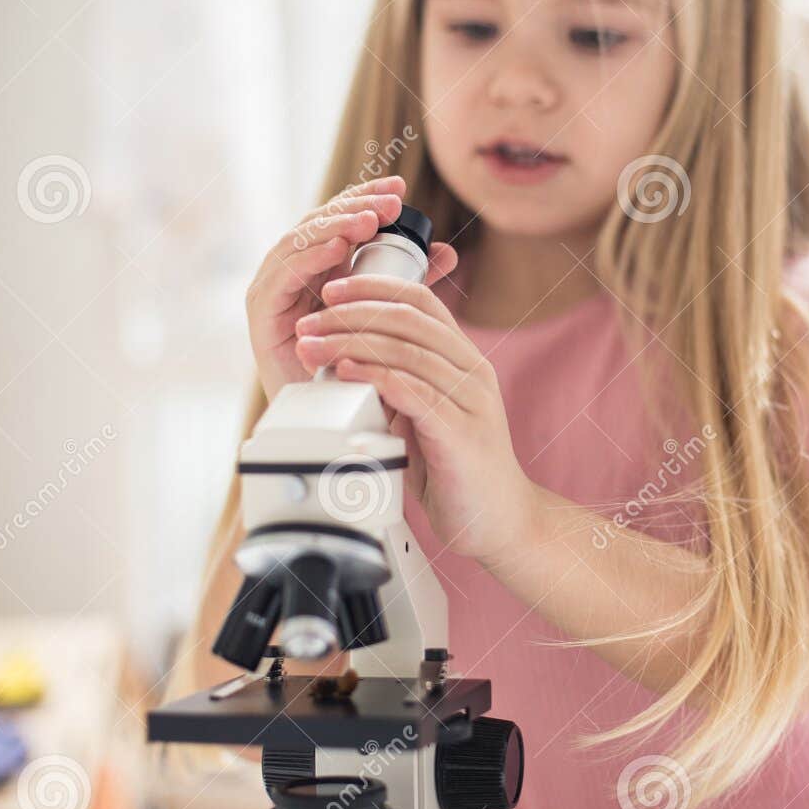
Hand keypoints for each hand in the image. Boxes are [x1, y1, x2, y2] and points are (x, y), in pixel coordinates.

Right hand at [245, 175, 456, 401]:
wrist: (333, 424)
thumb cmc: (358, 367)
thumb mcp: (388, 315)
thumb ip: (411, 283)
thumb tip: (448, 251)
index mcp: (319, 269)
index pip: (339, 221)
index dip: (365, 198)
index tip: (398, 187)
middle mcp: (292, 275)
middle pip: (318, 224)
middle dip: (354, 207)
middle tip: (390, 201)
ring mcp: (273, 293)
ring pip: (298, 242)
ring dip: (334, 226)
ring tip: (368, 220)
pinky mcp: (262, 316)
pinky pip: (281, 277)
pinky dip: (308, 257)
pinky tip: (337, 248)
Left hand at [293, 272, 534, 563]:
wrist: (500, 521)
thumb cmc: (457, 470)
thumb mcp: (424, 414)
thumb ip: (398, 384)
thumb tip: (345, 360)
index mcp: (463, 359)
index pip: (420, 300)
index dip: (373, 287)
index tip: (331, 290)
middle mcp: (472, 371)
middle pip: (408, 318)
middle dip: (351, 313)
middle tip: (309, 322)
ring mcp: (471, 400)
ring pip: (406, 351)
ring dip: (350, 343)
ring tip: (312, 347)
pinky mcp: (461, 433)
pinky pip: (415, 392)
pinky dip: (376, 377)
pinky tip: (347, 373)